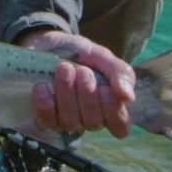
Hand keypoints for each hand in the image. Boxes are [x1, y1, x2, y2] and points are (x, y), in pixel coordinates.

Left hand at [16, 28, 136, 138]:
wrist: (49, 44)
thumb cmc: (80, 54)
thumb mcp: (102, 57)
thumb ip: (120, 73)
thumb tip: (128, 97)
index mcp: (110, 107)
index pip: (120, 127)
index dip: (113, 112)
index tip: (104, 88)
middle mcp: (90, 119)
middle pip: (94, 122)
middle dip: (87, 96)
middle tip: (82, 70)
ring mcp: (67, 120)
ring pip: (71, 121)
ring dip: (67, 95)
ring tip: (63, 69)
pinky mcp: (47, 118)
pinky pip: (48, 120)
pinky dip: (46, 104)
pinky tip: (42, 86)